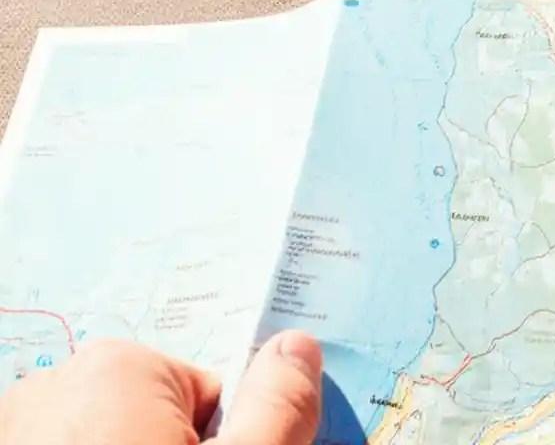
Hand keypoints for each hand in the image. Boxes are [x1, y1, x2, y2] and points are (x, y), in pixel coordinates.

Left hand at [0, 329, 322, 444]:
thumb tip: (298, 347)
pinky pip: (61, 442)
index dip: (218, 444)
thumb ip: (276, 408)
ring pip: (101, 436)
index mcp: (119, 370)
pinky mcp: (5, 443)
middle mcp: (53, 384)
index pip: (206, 395)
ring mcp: (15, 425)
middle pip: (150, 413)